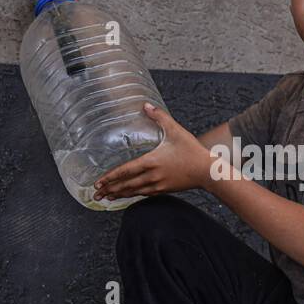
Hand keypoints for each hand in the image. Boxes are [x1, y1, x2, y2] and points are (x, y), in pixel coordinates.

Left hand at [93, 103, 213, 200]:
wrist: (207, 171)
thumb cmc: (192, 151)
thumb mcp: (175, 130)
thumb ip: (159, 117)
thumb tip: (146, 105)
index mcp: (151, 162)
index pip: (125, 171)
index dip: (110, 177)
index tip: (98, 182)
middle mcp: (151, 176)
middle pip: (126, 185)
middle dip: (109, 190)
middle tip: (96, 194)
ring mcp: (158, 185)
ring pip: (134, 192)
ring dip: (119, 195)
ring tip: (107, 198)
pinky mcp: (164, 190)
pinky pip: (144, 194)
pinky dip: (133, 196)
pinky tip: (129, 196)